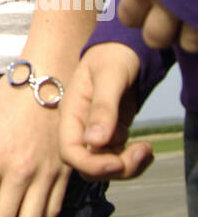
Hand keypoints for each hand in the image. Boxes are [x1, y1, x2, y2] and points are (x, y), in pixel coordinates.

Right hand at [58, 42, 152, 179]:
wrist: (125, 49)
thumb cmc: (113, 55)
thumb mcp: (110, 76)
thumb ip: (103, 107)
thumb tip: (95, 141)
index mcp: (72, 113)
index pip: (70, 152)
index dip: (91, 165)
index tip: (118, 162)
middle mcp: (80, 127)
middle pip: (88, 166)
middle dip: (115, 167)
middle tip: (141, 151)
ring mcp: (96, 132)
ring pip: (105, 166)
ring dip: (128, 166)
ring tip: (147, 150)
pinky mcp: (111, 134)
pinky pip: (119, 159)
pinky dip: (134, 160)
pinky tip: (146, 149)